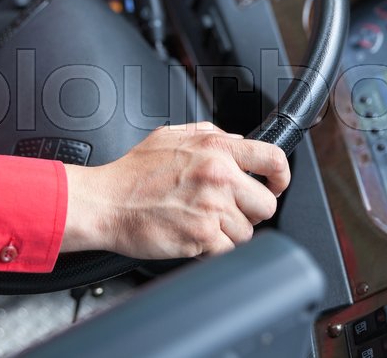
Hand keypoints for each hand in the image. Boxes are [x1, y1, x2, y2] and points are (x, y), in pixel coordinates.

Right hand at [62, 122, 290, 258]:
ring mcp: (212, 207)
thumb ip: (211, 135)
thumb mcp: (171, 136)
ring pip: (248, 231)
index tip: (275, 185)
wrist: (105, 202)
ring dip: (228, 232)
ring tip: (200, 221)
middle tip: (227, 210)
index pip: (273, 158)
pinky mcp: (202, 236)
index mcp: (216, 148)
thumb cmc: (133, 173)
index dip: (281, 176)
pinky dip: (213, 249)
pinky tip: (193, 236)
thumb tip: (239, 141)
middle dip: (250, 211)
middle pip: (267, 204)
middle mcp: (218, 175)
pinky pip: (228, 250)